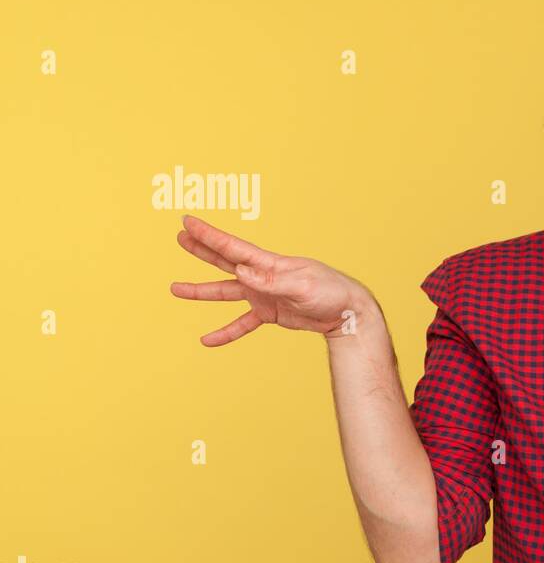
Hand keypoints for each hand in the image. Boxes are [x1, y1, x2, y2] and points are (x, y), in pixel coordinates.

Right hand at [169, 215, 373, 345]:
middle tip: (179, 237)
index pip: (233, 247)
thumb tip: (240, 273)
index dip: (209, 235)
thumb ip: (271, 281)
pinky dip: (226, 332)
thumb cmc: (331, 292)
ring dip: (202, 291)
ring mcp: (264, 294)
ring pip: (227, 292)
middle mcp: (263, 276)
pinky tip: (208, 341)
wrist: (347, 313)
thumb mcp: (302, 286)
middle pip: (225, 261)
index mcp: (269, 264)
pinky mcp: (270, 313)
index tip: (187, 221)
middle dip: (202, 250)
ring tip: (176, 289)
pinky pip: (242, 323)